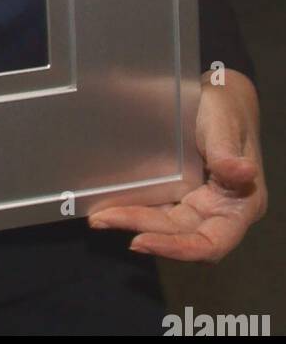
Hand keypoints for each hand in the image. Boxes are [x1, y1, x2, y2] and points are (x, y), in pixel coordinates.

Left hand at [88, 69, 265, 261]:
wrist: (216, 95)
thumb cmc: (227, 108)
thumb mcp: (226, 124)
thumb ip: (228, 151)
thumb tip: (244, 172)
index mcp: (239, 204)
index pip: (210, 243)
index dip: (177, 248)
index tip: (141, 240)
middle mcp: (218, 211)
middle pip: (180, 235)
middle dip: (141, 228)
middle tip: (102, 219)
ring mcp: (196, 203)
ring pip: (164, 225)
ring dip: (133, 221)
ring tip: (99, 216)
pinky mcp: (177, 193)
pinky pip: (156, 207)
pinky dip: (134, 207)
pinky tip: (109, 202)